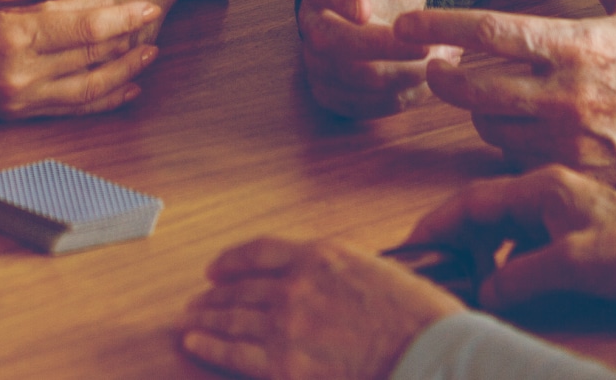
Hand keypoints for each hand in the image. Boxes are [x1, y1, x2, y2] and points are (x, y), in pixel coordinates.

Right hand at [0, 0, 162, 117]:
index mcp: (12, 37)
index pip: (85, 28)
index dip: (123, 18)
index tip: (149, 6)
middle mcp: (18, 75)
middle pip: (92, 60)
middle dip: (129, 43)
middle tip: (157, 25)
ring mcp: (15, 100)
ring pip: (85, 92)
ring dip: (122, 75)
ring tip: (149, 57)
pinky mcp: (10, 115)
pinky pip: (66, 110)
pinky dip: (99, 101)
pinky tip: (121, 91)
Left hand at [183, 237, 460, 379]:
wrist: (425, 350)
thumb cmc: (413, 314)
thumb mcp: (372, 269)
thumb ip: (335, 270)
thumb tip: (317, 279)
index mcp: (319, 255)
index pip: (260, 250)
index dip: (233, 260)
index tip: (217, 268)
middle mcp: (296, 284)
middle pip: (241, 286)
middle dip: (215, 294)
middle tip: (197, 300)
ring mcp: (288, 324)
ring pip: (232, 316)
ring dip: (206, 317)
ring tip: (190, 320)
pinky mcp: (285, 365)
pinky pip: (235, 352)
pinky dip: (210, 345)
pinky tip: (195, 342)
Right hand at [298, 0, 454, 117]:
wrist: (391, 3)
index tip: (366, 8)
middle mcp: (311, 20)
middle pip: (332, 43)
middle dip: (383, 48)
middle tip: (431, 46)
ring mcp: (319, 59)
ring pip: (351, 79)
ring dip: (399, 74)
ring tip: (440, 57)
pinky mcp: (335, 92)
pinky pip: (361, 107)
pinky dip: (396, 99)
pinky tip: (426, 79)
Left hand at [394, 0, 615, 185]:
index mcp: (576, 43)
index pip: (488, 31)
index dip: (437, 27)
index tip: (404, 25)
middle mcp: (567, 95)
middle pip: (473, 88)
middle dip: (440, 75)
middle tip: (430, 61)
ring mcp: (572, 140)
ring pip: (489, 126)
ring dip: (474, 106)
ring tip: (481, 87)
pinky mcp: (580, 171)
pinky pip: (518, 157)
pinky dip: (506, 137)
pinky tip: (514, 118)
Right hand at [406, 164, 615, 314]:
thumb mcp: (577, 265)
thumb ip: (523, 275)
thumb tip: (482, 291)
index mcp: (542, 187)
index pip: (473, 200)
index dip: (438, 223)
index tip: (411, 248)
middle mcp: (546, 193)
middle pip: (483, 213)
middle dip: (453, 241)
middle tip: (432, 275)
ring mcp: (560, 214)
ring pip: (502, 231)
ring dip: (479, 256)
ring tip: (463, 286)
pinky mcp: (574, 235)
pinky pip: (523, 246)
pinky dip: (504, 265)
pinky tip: (503, 289)